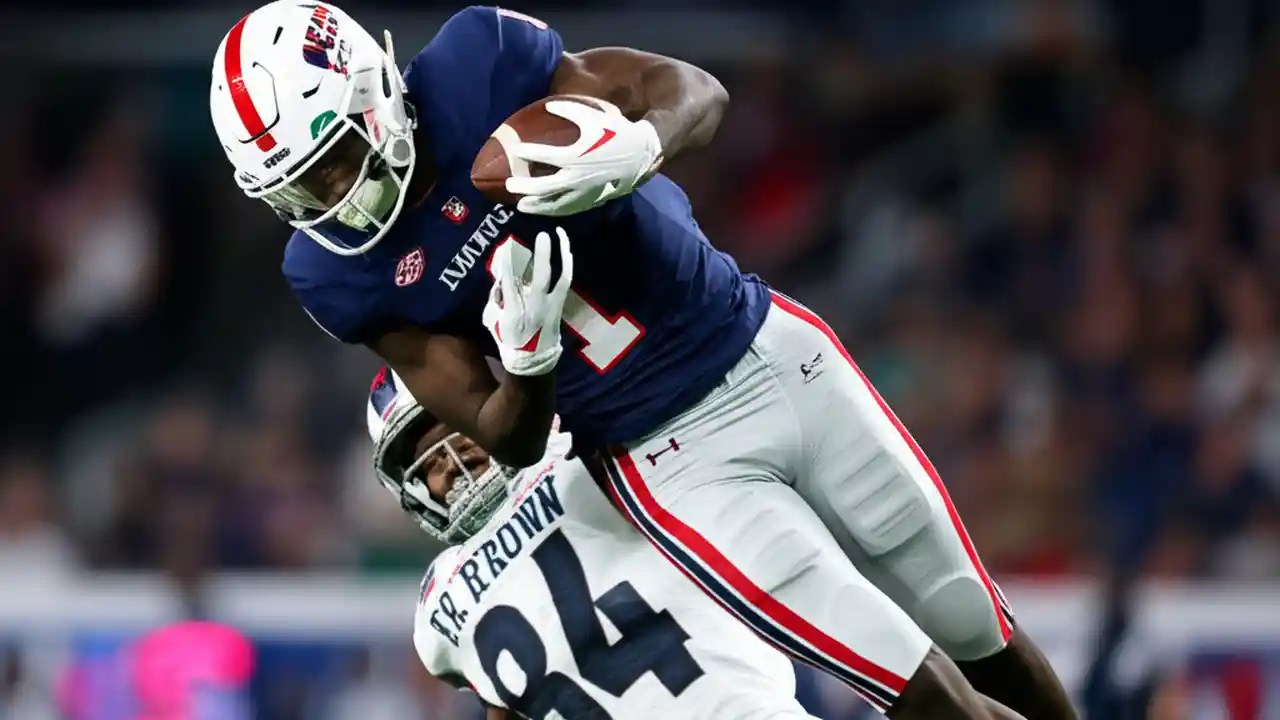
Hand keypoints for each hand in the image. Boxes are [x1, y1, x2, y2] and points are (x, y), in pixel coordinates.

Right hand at [483, 228, 573, 375]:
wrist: (532, 360)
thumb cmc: (509, 339)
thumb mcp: (493, 320)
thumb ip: (496, 297)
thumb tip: (501, 277)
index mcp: (515, 311)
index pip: (511, 282)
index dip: (509, 263)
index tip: (508, 246)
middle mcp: (536, 306)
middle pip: (541, 277)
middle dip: (542, 256)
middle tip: (542, 236)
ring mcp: (551, 305)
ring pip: (559, 277)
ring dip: (561, 255)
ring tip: (560, 234)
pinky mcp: (559, 305)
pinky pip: (565, 281)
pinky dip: (567, 265)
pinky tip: (567, 251)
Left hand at [505, 98, 663, 216]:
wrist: (641, 155)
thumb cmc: (616, 132)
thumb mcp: (594, 117)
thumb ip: (569, 110)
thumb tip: (547, 104)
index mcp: (576, 155)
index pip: (545, 155)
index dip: (528, 152)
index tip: (515, 150)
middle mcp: (577, 177)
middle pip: (544, 187)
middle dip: (524, 187)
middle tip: (509, 185)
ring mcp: (585, 192)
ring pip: (555, 204)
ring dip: (536, 206)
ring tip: (521, 206)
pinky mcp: (592, 200)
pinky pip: (569, 209)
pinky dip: (554, 211)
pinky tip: (544, 211)